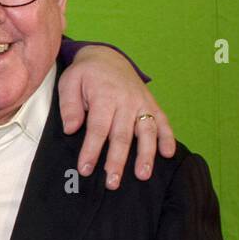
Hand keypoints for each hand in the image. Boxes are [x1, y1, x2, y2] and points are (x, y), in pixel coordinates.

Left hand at [58, 45, 174, 188]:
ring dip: (146, 155)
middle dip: (117, 161)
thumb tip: (71, 129)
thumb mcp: (69, 83)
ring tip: (143, 175)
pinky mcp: (151, 104)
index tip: (85, 169)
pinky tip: (168, 154)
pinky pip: (163, 122)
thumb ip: (69, 106)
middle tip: (112, 182)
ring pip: (146, 131)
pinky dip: (168, 137)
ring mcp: (141, 103)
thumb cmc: (85, 74)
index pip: (98, 128)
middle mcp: (126, 101)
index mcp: (104, 96)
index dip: (91, 150)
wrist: (107, 56)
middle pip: (122, 135)